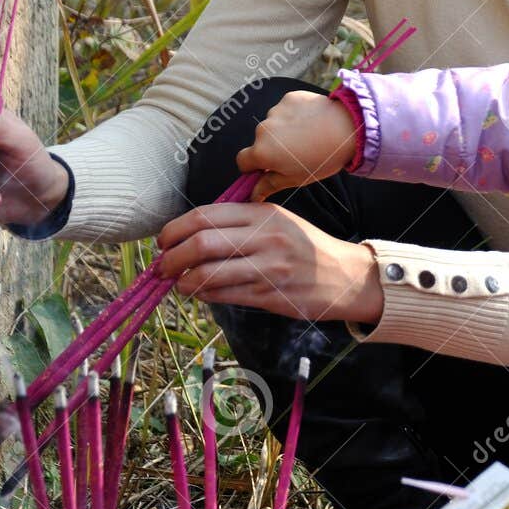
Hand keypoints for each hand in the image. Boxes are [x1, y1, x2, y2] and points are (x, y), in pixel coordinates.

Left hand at [156, 199, 384, 323]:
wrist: (345, 276)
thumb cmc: (305, 248)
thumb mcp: (277, 221)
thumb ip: (239, 223)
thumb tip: (191, 235)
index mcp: (263, 213)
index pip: (205, 215)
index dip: (175, 228)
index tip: (163, 241)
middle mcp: (265, 237)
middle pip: (202, 243)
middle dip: (172, 257)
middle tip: (162, 266)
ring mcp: (268, 267)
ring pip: (210, 273)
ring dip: (185, 281)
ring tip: (179, 283)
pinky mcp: (271, 295)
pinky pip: (226, 295)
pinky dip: (205, 294)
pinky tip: (200, 293)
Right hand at [236, 91, 357, 200]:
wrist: (347, 128)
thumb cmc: (321, 158)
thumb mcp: (295, 179)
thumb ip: (269, 185)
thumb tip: (253, 195)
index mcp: (261, 152)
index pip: (242, 161)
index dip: (252, 168)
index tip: (266, 170)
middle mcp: (263, 129)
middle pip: (259, 142)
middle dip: (271, 148)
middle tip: (296, 155)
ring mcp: (275, 111)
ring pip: (273, 125)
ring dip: (283, 131)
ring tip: (307, 138)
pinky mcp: (289, 98)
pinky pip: (285, 110)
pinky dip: (294, 116)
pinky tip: (311, 123)